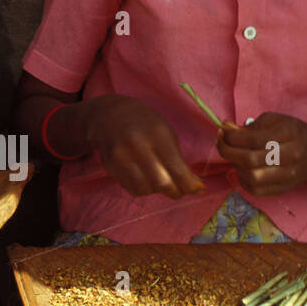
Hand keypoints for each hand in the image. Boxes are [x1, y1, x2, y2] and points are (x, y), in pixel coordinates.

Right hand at [84, 95, 205, 198]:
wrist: (108, 114)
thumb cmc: (144, 122)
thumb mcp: (165, 131)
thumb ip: (176, 157)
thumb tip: (192, 184)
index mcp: (157, 134)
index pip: (177, 169)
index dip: (190, 185)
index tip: (198, 189)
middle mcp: (137, 146)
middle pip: (161, 183)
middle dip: (175, 192)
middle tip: (181, 191)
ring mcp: (121, 157)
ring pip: (145, 189)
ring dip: (157, 191)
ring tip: (161, 182)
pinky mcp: (110, 166)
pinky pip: (131, 188)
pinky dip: (143, 189)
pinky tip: (146, 179)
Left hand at [216, 112, 306, 194]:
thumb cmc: (294, 134)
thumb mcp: (276, 121)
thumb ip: (251, 125)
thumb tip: (225, 128)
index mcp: (290, 133)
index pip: (253, 139)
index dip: (232, 137)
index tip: (222, 132)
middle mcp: (291, 155)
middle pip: (251, 159)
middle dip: (228, 151)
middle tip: (221, 144)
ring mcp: (288, 176)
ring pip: (252, 177)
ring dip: (236, 166)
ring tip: (235, 156)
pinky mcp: (283, 189)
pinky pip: (255, 190)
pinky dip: (242, 180)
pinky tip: (242, 169)